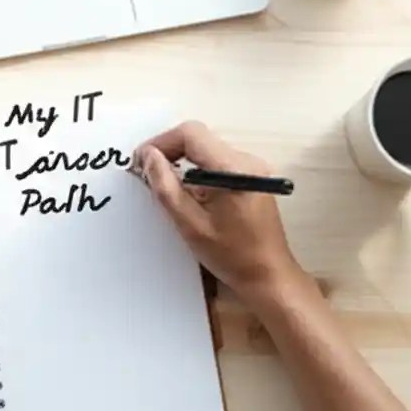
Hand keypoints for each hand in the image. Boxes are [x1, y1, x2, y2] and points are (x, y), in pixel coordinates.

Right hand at [134, 121, 308, 310]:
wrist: (270, 277)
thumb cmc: (231, 256)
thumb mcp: (190, 224)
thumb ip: (166, 187)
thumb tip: (148, 156)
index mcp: (233, 169)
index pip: (191, 134)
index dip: (161, 143)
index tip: (141, 163)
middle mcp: (247, 161)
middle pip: (199, 139)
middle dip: (169, 152)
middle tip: (147, 176)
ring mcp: (253, 169)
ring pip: (206, 150)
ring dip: (182, 163)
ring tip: (166, 189)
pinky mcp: (253, 178)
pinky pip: (217, 163)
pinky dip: (197, 172)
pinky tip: (189, 196)